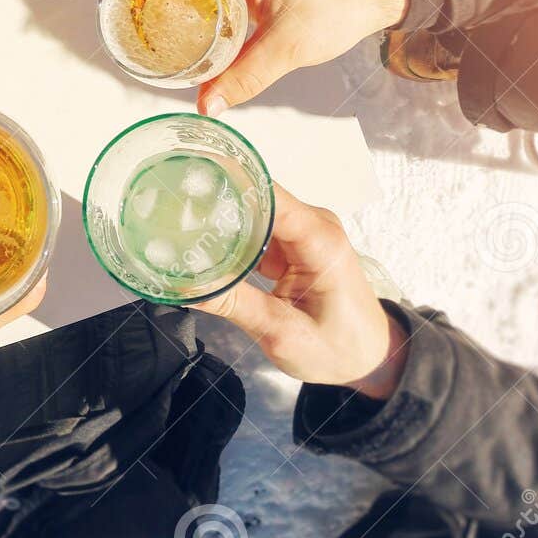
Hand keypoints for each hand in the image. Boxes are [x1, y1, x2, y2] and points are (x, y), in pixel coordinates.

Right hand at [196, 186, 405, 396]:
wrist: (369, 359)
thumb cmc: (337, 348)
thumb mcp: (280, 332)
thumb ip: (232, 304)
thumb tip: (182, 285)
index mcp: (320, 241)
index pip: (270, 197)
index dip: (231, 183)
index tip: (190, 179)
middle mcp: (315, 225)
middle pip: (259, 197)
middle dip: (217, 198)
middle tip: (167, 204)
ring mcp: (305, 232)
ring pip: (255, 211)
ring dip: (222, 215)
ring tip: (178, 219)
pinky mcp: (295, 244)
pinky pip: (259, 228)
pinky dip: (232, 234)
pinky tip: (202, 239)